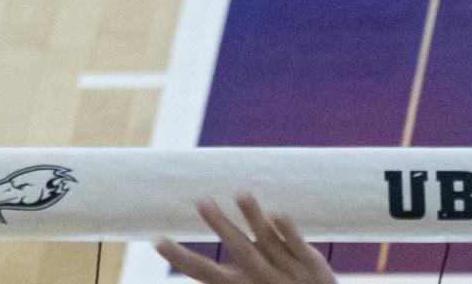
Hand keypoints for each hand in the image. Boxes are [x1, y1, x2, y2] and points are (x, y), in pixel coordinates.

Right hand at [155, 194, 336, 283]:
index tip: (158, 242)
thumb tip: (201, 261)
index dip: (180, 258)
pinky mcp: (313, 265)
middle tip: (201, 201)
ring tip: (240, 194)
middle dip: (220, 225)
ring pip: (269, 242)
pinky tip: (278, 213)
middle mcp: (262, 278)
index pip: (204, 272)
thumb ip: (227, 274)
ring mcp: (288, 271)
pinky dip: (288, 231)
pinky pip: (300, 246)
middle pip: (239, 249)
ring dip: (254, 219)